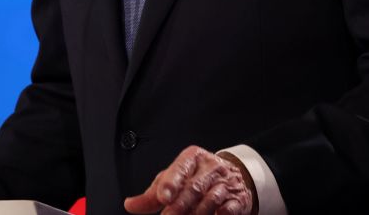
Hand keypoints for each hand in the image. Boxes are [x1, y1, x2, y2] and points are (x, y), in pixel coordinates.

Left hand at [123, 145, 256, 214]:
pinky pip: (231, 208)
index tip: (163, 197)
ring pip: (211, 199)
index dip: (171, 183)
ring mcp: (225, 183)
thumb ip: (152, 194)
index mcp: (192, 158)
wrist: (232, 177)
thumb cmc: (197, 178)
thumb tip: (130, 205)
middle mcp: (210, 168)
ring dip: (198, 213)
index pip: (180, 168)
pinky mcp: (238, 199)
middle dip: (180, 206)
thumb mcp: (173, 180)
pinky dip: (223, 213)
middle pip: (194, 187)